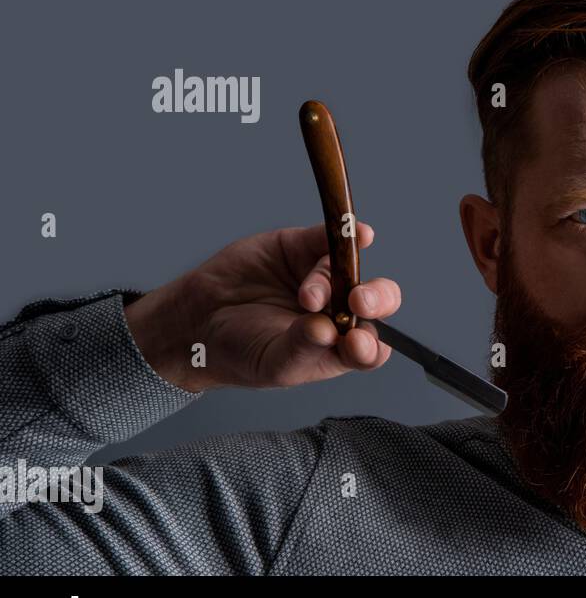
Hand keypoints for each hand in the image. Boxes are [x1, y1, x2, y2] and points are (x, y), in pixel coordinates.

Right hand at [125, 222, 398, 392]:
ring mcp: (325, 279)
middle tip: (359, 301)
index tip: (357, 343)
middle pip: (375, 304)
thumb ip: (304, 347)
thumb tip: (329, 331)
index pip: (370, 348)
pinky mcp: (304, 248)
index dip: (371, 345)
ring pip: (350, 272)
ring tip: (307, 297)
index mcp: (338, 348)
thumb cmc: (240, 350)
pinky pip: (331, 239)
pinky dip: (346, 235)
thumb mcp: (274, 362)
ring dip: (333, 281)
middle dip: (377, 300)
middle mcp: (338, 312)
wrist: (197, 319)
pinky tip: (360, 234)